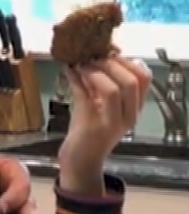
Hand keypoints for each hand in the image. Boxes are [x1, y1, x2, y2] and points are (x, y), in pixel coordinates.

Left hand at [59, 55, 151, 192]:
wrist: (80, 160)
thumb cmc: (88, 130)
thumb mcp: (95, 104)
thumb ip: (93, 83)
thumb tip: (85, 56)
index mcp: (134, 108)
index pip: (144, 78)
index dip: (127, 61)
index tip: (109, 53)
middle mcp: (129, 115)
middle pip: (131, 81)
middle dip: (110, 63)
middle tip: (92, 57)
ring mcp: (112, 122)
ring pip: (113, 89)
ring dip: (95, 72)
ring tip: (81, 65)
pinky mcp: (93, 127)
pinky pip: (86, 97)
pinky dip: (76, 80)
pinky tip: (69, 71)